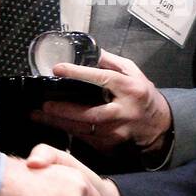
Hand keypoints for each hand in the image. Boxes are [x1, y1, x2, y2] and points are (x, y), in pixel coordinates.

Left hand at [31, 50, 171, 155]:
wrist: (157, 125)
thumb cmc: (142, 95)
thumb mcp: (133, 72)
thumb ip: (112, 62)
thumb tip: (90, 51)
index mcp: (129, 88)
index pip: (102, 78)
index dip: (79, 73)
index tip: (58, 69)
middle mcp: (123, 111)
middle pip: (90, 113)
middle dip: (65, 110)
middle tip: (44, 105)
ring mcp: (116, 131)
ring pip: (84, 130)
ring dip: (59, 123)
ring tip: (38, 115)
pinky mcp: (111, 144)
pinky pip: (85, 139)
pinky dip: (68, 132)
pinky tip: (53, 124)